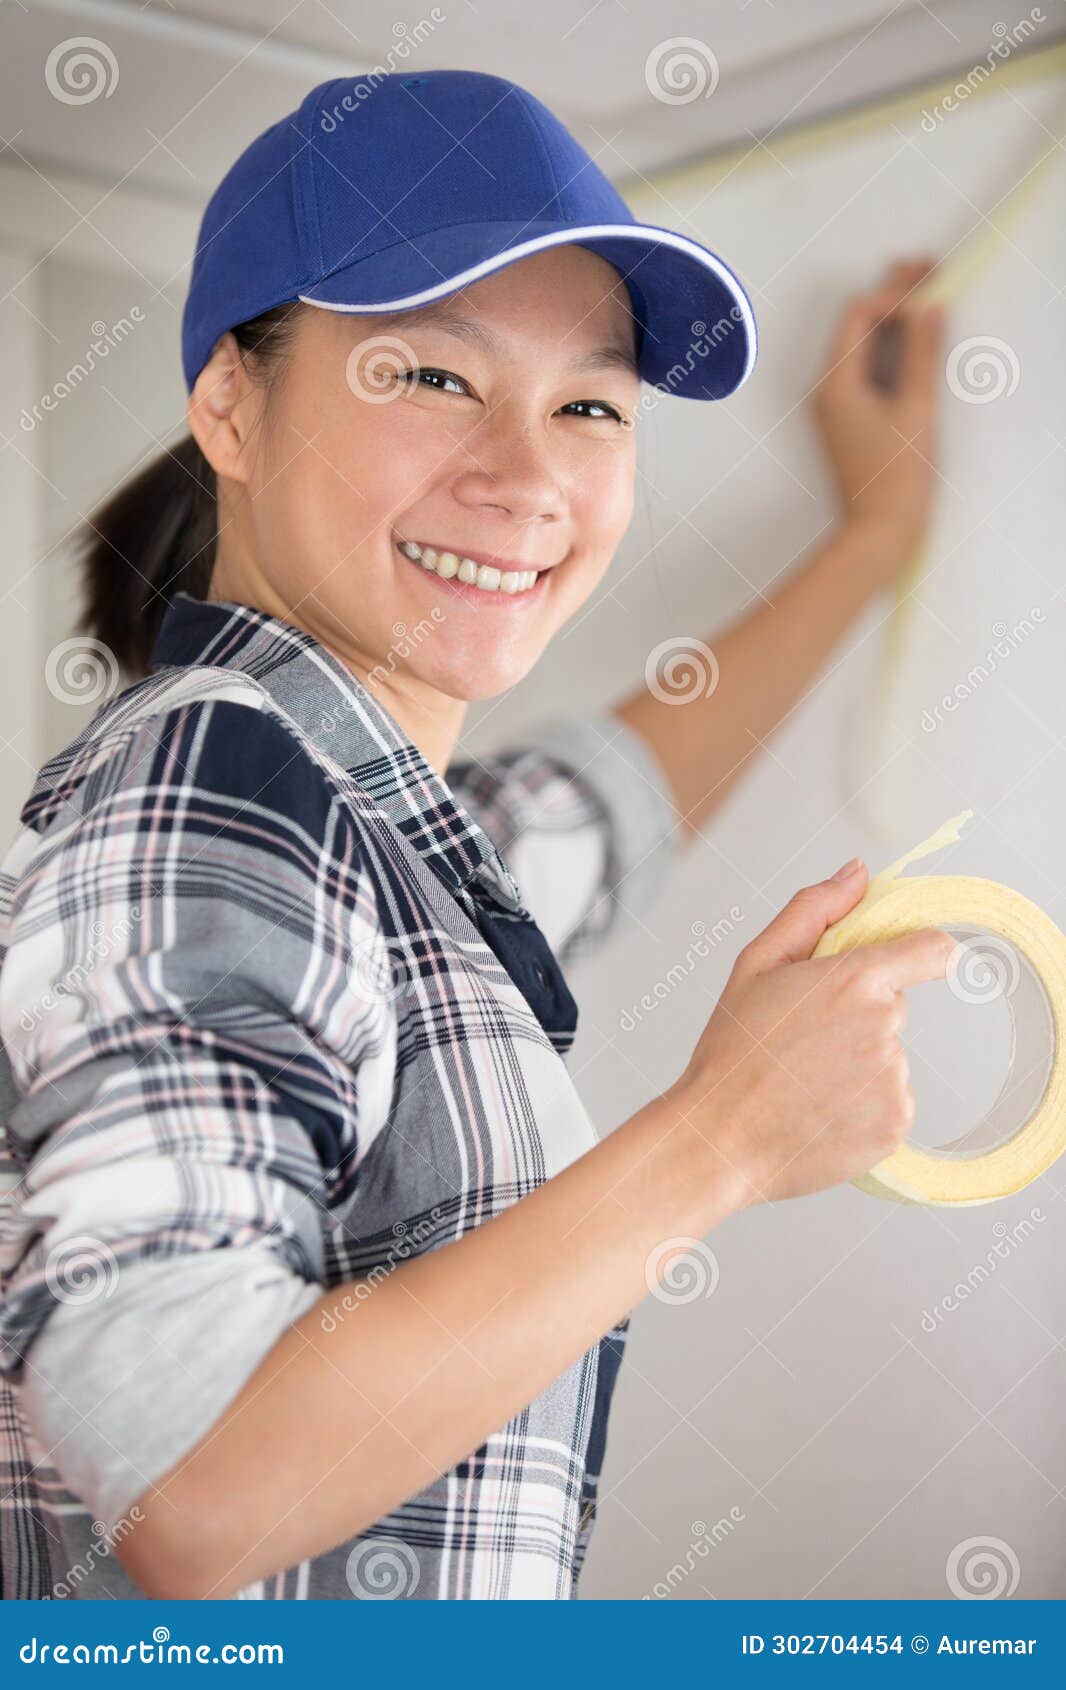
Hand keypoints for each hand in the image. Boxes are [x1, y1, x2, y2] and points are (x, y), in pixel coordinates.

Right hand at [666, 859, 955, 1204]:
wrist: (719, 1138)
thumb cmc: (732, 1051)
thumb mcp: (757, 964)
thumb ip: (813, 911)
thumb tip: (857, 872)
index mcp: (854, 979)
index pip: (930, 950)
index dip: (919, 953)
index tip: (907, 963)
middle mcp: (884, 1026)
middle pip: (894, 1007)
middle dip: (858, 1015)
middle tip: (804, 1039)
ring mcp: (894, 1079)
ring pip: (890, 1056)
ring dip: (859, 1064)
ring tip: (805, 1080)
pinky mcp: (896, 1124)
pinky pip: (891, 1102)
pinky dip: (863, 1107)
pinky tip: (820, 1110)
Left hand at [811, 257, 945, 585]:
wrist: (877, 534)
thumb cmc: (896, 478)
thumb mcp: (917, 409)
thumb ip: (921, 355)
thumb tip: (929, 308)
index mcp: (835, 382)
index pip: (858, 314)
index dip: (894, 294)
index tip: (928, 287)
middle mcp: (826, 390)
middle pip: (856, 325)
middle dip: (891, 295)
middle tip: (926, 267)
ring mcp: (833, 406)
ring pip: (859, 345)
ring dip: (890, 318)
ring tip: (923, 291)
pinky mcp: (846, 420)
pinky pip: (863, 369)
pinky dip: (887, 346)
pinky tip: (911, 336)